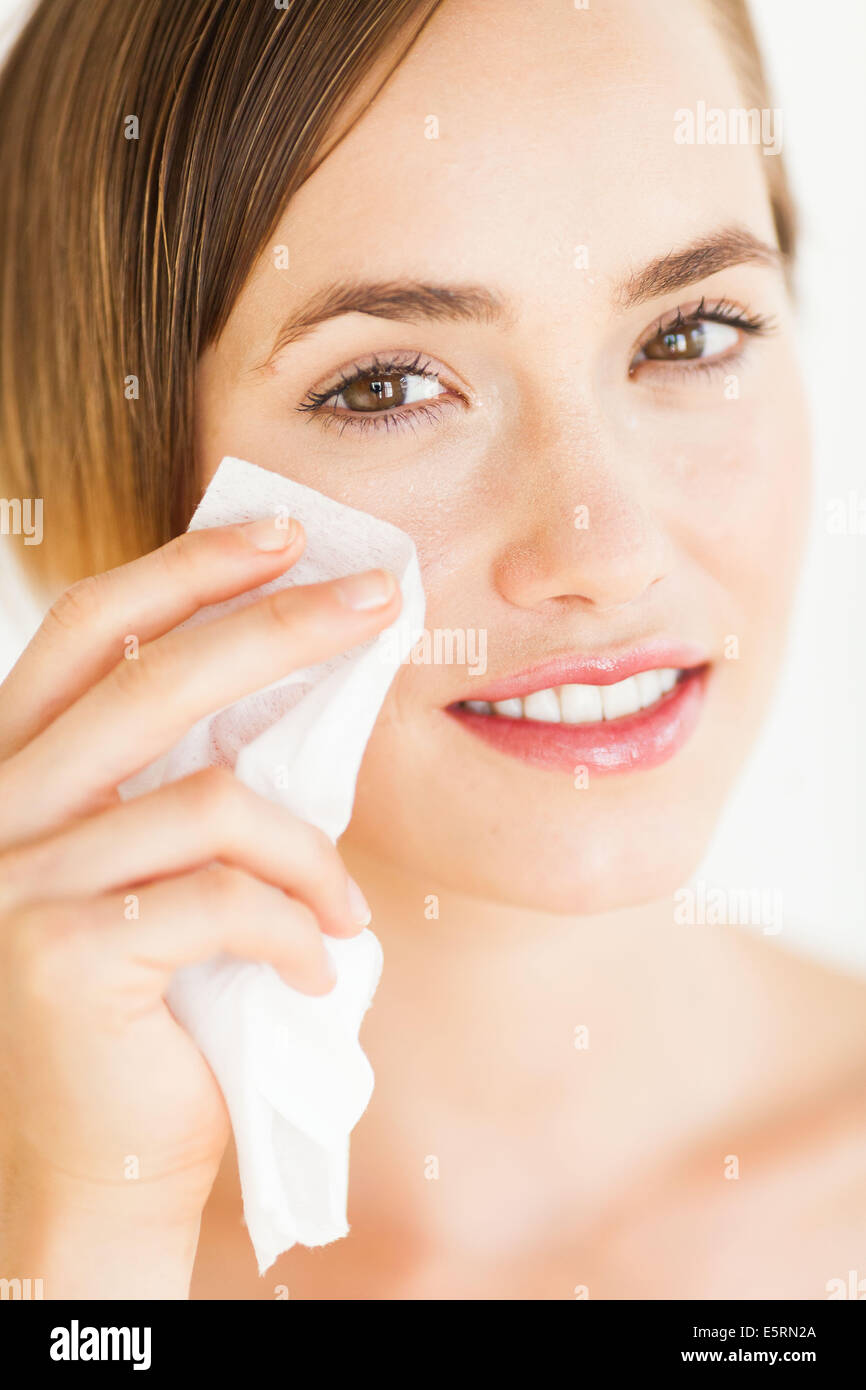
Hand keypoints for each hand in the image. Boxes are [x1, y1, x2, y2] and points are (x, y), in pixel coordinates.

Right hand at [0, 516, 399, 1293]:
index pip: (90, 630)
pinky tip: (314, 974)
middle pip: (153, 678)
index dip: (185, 569)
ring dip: (312, 857)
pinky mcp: (57, 951)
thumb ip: (190, 780)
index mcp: (17, 771)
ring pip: (212, 802)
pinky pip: (224, 897)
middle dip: (279, 626)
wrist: (98, 1167)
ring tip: (345, 915)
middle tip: (378, 598)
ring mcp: (17, 878)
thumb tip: (304, 682)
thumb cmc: (151, 1009)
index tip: (281, 533)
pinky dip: (295, 929)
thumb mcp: (161, 870)